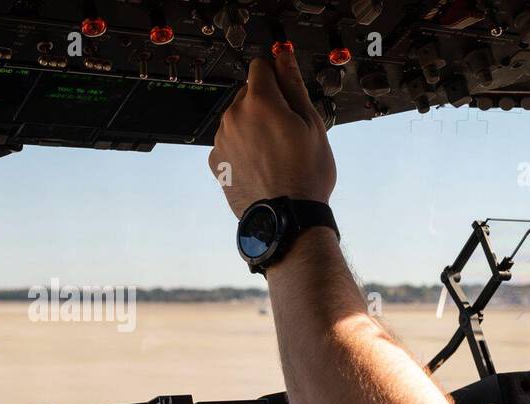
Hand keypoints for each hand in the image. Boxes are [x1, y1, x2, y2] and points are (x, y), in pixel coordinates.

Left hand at [208, 53, 336, 217]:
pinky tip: (262, 167)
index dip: (276, 77)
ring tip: (276, 155)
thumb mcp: (312, 125)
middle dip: (266, 105)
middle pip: (248, 94)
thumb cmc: (305, 176)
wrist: (288, 219)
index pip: (260, 67)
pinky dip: (243, 150)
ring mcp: (222, 139)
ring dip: (254, 128)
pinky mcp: (216, 161)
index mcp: (260, 102)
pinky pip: (230, 143)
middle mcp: (234, 116)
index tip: (286, 92)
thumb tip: (283, 57)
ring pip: (238, 120)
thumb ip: (293, 85)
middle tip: (287, 132)